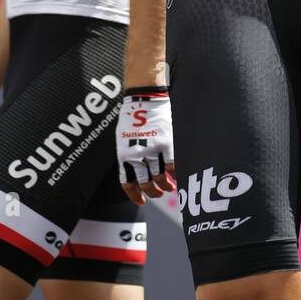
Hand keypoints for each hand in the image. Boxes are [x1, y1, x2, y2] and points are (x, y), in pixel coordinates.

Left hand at [117, 88, 176, 205]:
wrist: (143, 98)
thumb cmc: (132, 117)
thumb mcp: (123, 139)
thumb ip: (129, 156)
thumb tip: (136, 172)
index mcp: (123, 155)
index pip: (128, 183)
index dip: (135, 195)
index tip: (141, 201)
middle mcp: (137, 156)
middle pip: (146, 183)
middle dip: (153, 192)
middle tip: (158, 193)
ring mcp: (152, 150)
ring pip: (160, 177)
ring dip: (165, 185)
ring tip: (169, 187)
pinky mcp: (166, 143)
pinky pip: (173, 165)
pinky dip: (175, 174)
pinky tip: (177, 177)